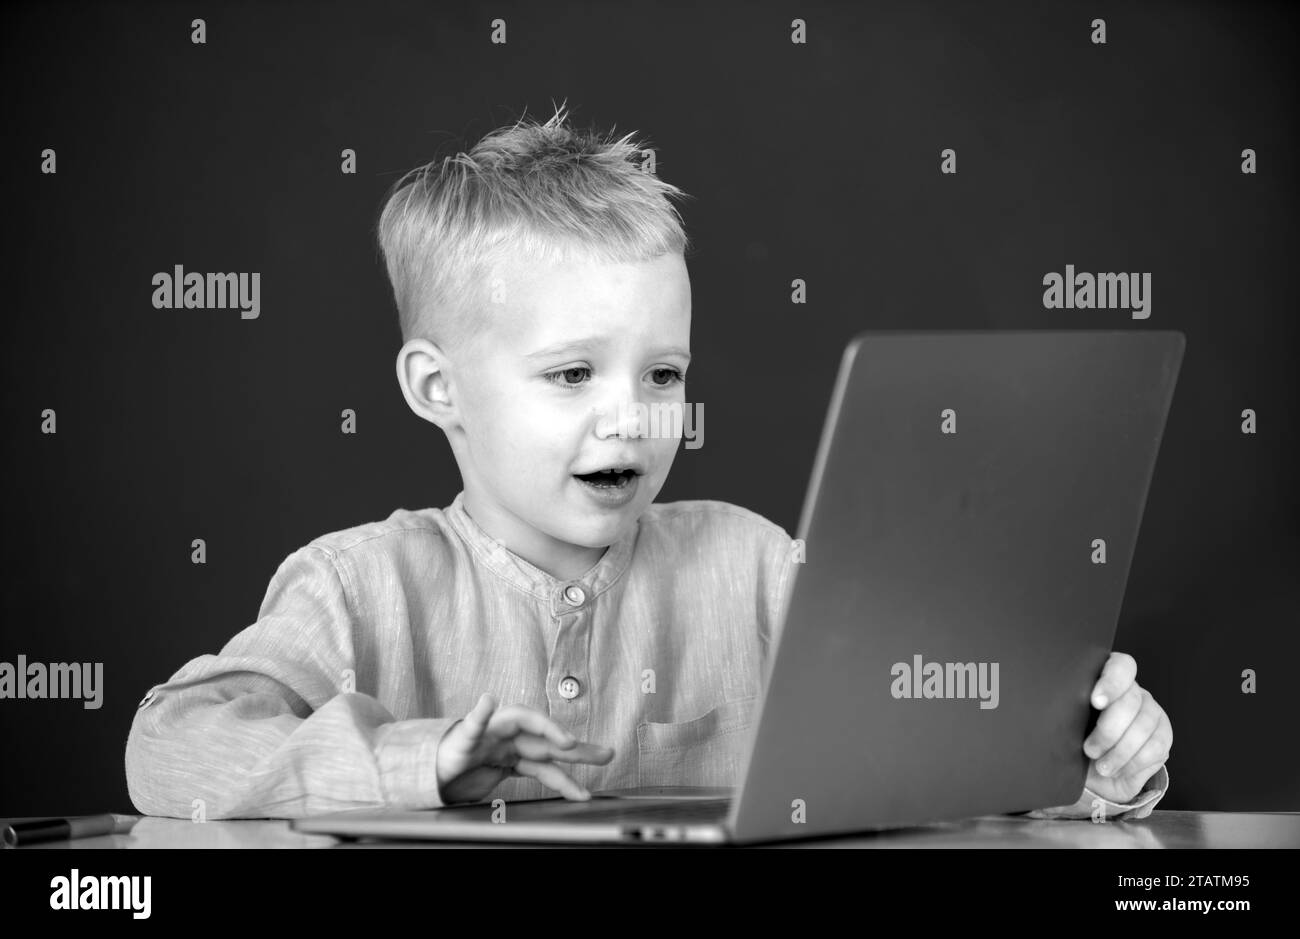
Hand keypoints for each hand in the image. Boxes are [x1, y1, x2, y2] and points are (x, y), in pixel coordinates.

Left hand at [434, 693, 614, 804]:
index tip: (569, 742)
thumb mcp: (460, 739)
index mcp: (500, 722)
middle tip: (606, 753)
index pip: (532, 721)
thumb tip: (487, 697)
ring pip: (551, 757)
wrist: (434, 773)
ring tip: (604, 765)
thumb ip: (476, 719)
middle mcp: (512, 735)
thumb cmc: (445, 753)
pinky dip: (560, 781)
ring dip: (577, 764)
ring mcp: (514, 751)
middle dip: (578, 747)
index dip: (552, 730)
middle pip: (549, 740)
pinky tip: (577, 791)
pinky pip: (541, 772)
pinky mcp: (513, 766)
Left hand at [1081, 652, 1171, 804]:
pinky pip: (1155, 747)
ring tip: (1101, 766)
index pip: (1121, 667)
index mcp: (1108, 678)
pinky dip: (1133, 763)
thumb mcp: (1067, 723)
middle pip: (1130, 702)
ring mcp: (1152, 711)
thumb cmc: (1075, 738)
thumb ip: (1068, 711)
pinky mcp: (1163, 734)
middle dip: (1108, 731)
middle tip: (1089, 750)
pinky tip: (1117, 770)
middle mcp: (1134, 691)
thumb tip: (1055, 711)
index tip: (1095, 702)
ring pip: (1144, 726)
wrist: (1094, 768)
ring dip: (1120, 751)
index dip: (1111, 683)